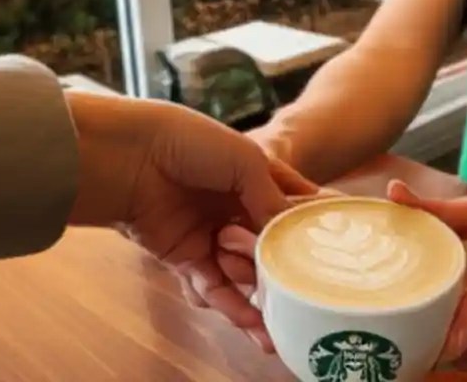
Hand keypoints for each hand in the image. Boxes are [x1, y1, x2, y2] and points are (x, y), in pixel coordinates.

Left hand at [173, 134, 327, 352]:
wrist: (129, 156)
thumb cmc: (190, 143)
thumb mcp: (246, 160)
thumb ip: (272, 200)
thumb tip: (291, 236)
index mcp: (253, 176)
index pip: (291, 206)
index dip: (310, 228)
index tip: (337, 252)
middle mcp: (234, 208)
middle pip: (268, 247)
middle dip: (284, 272)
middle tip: (303, 296)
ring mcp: (210, 234)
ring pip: (242, 273)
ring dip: (260, 297)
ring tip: (280, 322)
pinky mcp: (185, 258)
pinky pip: (213, 287)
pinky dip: (232, 306)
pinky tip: (253, 324)